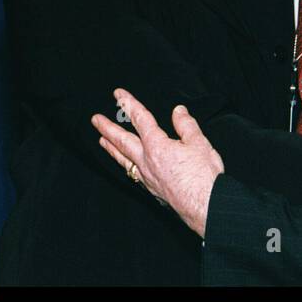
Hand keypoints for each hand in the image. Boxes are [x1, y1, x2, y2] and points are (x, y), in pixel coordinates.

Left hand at [91, 88, 224, 237]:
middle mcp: (147, 162)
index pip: (140, 119)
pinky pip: (133, 174)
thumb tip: (178, 111)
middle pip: (122, 141)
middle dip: (108, 128)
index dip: (128, 104)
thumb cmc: (204, 177)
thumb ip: (186, 125)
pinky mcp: (153, 191)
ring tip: (102, 141)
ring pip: (124, 160)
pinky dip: (126, 166)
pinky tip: (126, 166)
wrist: (206, 207)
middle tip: (95, 120)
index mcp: (157, 146)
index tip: (118, 94)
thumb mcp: (199, 143)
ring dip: (111, 148)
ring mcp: (148, 178)